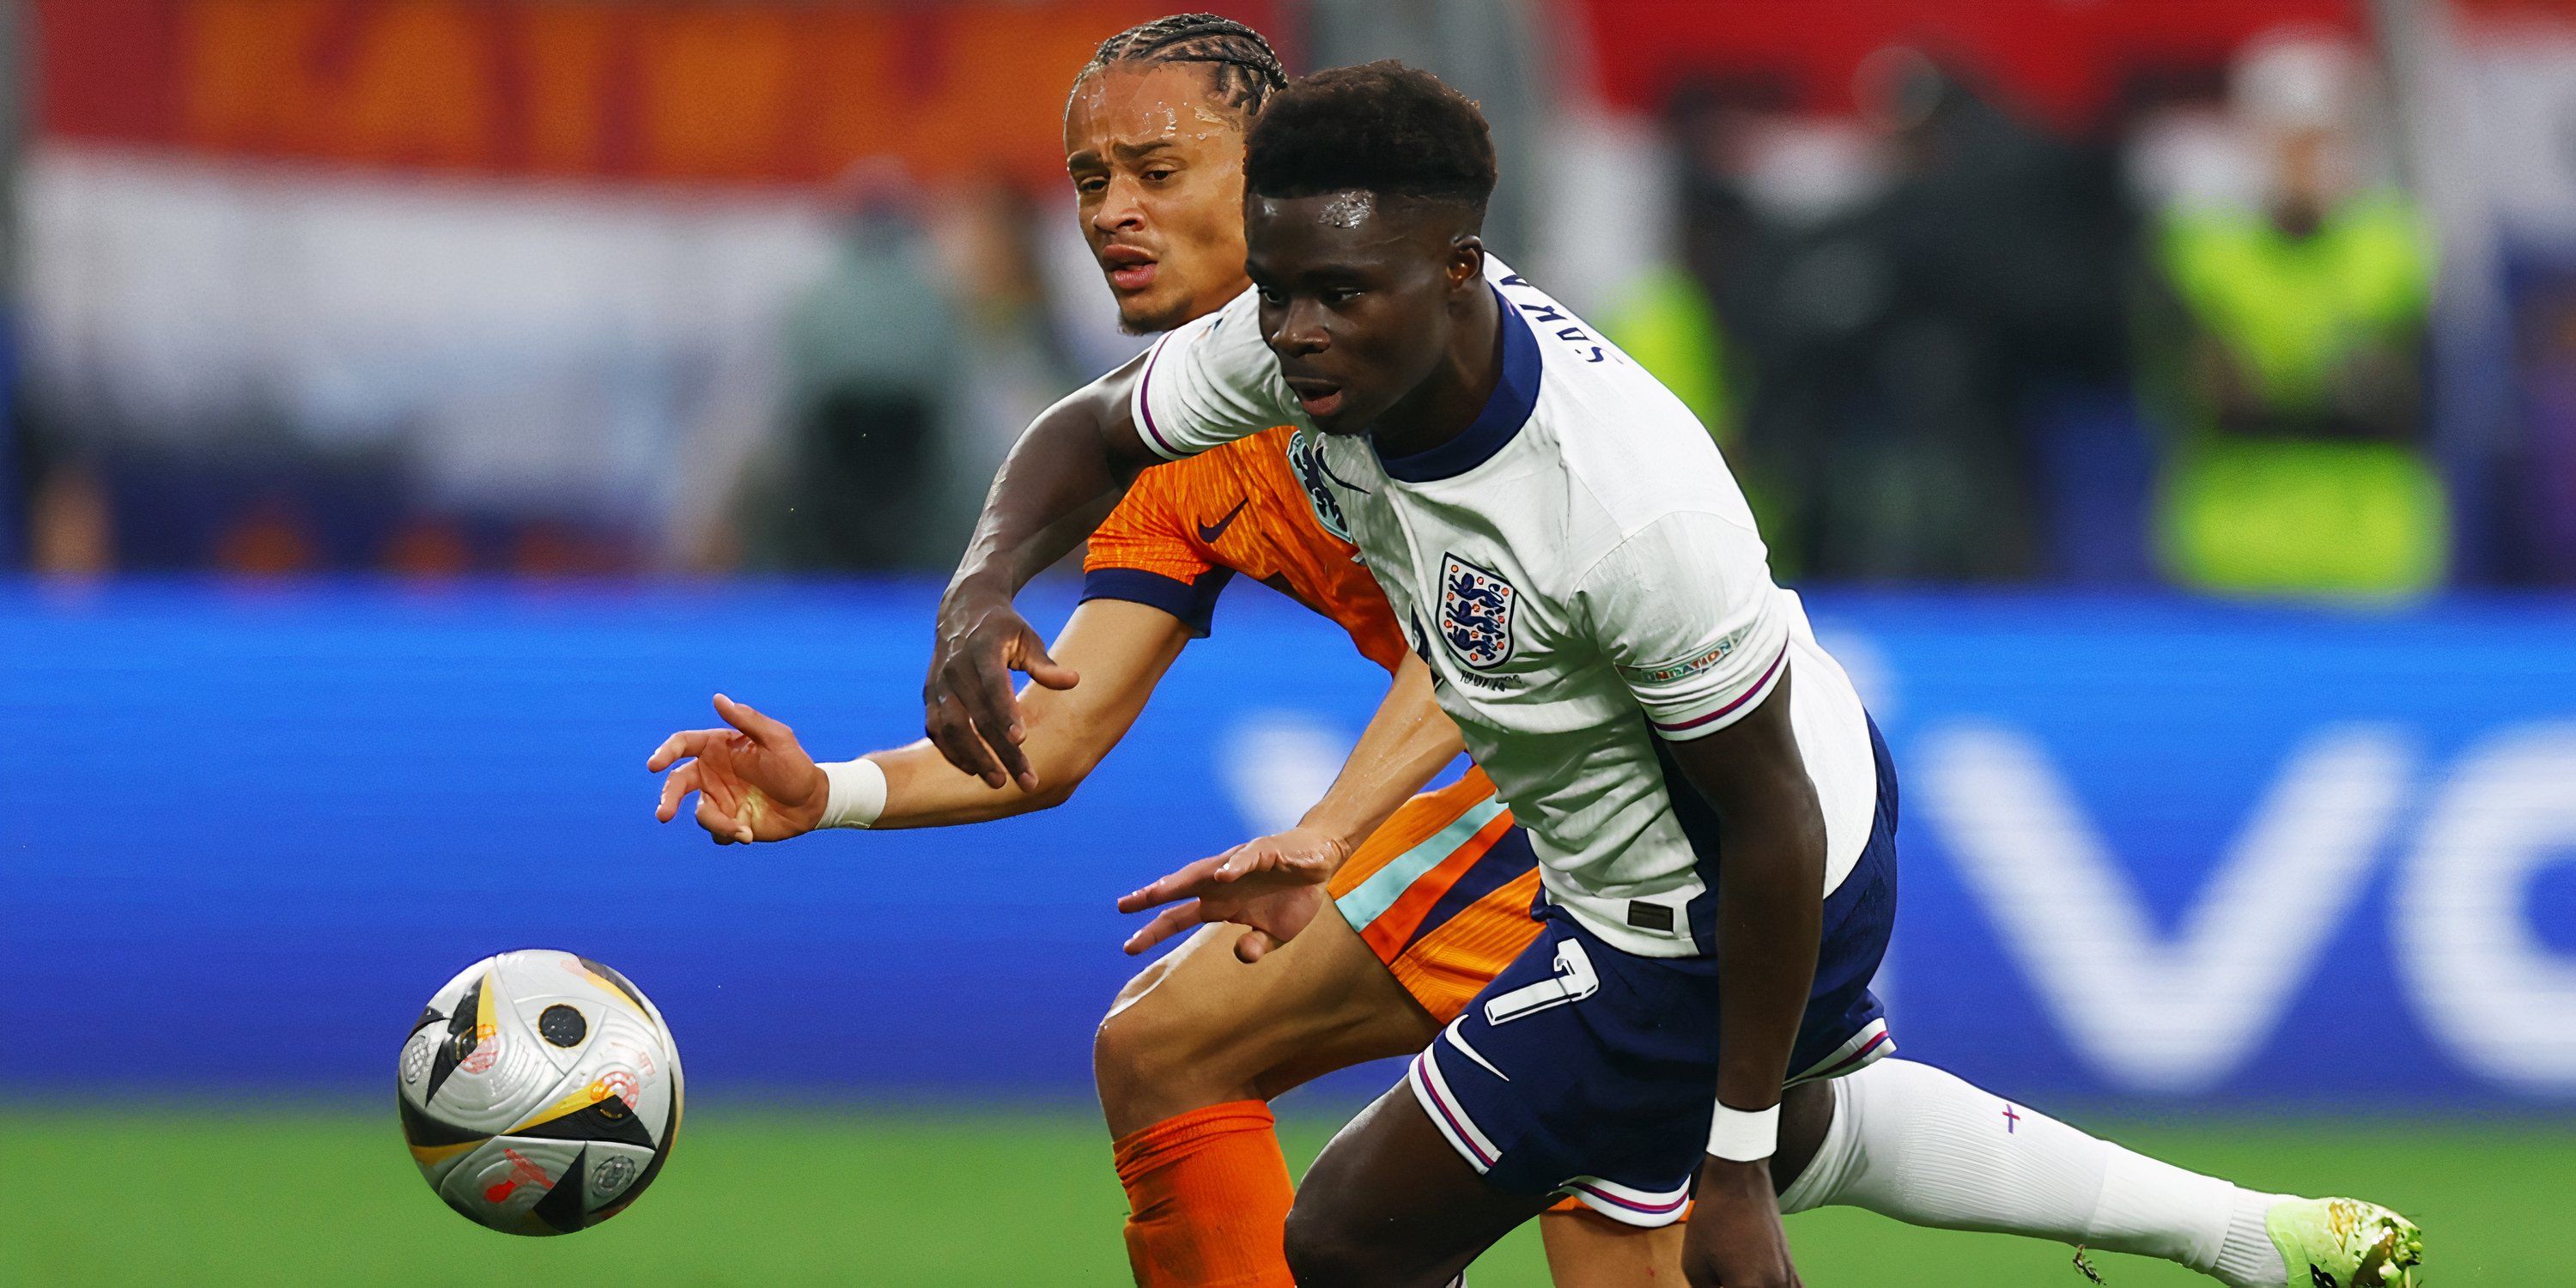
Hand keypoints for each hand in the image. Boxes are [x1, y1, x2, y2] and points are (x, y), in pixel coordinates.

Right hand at [648, 695, 827, 844]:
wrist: (812, 803)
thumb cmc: (795, 765)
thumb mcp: (776, 738)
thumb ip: (747, 720)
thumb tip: (718, 698)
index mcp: (718, 747)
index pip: (683, 744)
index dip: (666, 752)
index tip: (655, 765)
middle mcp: (712, 773)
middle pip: (677, 782)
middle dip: (668, 798)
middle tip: (664, 815)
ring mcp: (719, 799)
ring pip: (700, 813)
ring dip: (717, 823)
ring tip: (743, 831)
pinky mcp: (728, 823)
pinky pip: (715, 832)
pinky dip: (727, 835)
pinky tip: (749, 834)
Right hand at [925, 575, 1079, 791]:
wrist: (960, 610)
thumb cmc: (1003, 628)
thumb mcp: (1026, 637)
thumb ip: (1044, 663)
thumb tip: (1073, 681)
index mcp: (982, 649)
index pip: (993, 685)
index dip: (1005, 712)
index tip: (1021, 740)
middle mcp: (955, 667)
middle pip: (976, 716)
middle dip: (1000, 751)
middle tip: (1026, 780)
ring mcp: (938, 683)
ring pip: (950, 728)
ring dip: (973, 758)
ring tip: (998, 782)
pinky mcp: (929, 696)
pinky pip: (935, 730)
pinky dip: (952, 752)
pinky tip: (974, 770)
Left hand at [1114, 826, 1352, 960]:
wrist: (1320, 861)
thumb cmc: (1292, 895)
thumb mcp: (1278, 934)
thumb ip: (1257, 945)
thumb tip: (1241, 953)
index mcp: (1220, 904)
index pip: (1179, 917)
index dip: (1155, 930)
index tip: (1128, 946)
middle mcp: (1221, 882)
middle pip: (1180, 890)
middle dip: (1152, 897)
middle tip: (1123, 906)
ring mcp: (1239, 865)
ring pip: (1204, 870)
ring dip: (1181, 880)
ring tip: (1158, 890)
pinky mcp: (1264, 851)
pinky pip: (1246, 859)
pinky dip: (1234, 867)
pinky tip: (1222, 876)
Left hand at [1680, 1156, 1800, 1287]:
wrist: (1738, 1182)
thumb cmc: (1714, 1218)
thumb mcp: (1694, 1265)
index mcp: (1749, 1287)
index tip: (1715, 1286)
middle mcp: (1775, 1285)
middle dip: (1736, 1287)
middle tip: (1724, 1281)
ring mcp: (1788, 1277)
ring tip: (1740, 1281)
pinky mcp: (1792, 1267)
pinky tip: (1763, 1285)